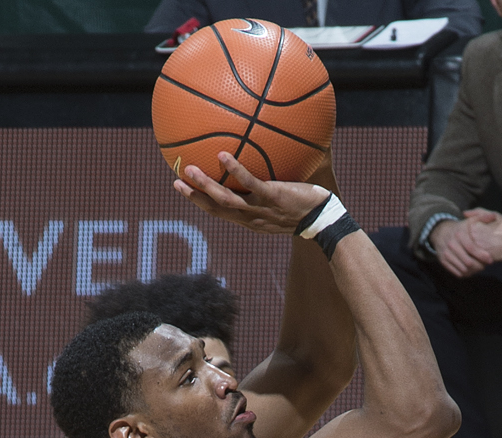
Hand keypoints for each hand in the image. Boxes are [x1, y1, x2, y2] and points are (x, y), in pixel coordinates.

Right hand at [172, 151, 329, 234]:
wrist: (326, 220)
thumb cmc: (306, 208)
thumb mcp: (283, 201)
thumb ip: (270, 185)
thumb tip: (266, 159)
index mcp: (250, 220)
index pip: (220, 212)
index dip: (200, 203)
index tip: (184, 189)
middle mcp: (251, 218)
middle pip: (215, 209)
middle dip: (194, 197)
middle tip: (175, 181)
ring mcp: (261, 209)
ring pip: (226, 200)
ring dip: (205, 186)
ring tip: (189, 169)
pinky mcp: (273, 197)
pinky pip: (250, 183)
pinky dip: (235, 170)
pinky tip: (223, 154)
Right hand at [430, 211, 501, 277]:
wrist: (440, 232)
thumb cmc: (460, 228)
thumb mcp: (470, 221)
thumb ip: (482, 217)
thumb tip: (493, 216)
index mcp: (459, 234)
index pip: (471, 248)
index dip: (482, 255)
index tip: (490, 260)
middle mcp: (451, 244)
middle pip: (468, 262)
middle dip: (479, 266)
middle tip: (485, 265)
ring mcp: (446, 253)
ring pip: (463, 269)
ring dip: (473, 271)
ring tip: (479, 267)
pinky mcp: (443, 261)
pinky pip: (457, 273)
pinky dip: (466, 274)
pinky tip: (471, 270)